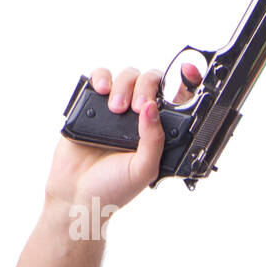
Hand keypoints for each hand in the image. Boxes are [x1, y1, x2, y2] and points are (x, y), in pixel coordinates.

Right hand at [43, 61, 201, 215]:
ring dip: (124, 86)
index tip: (189, 72)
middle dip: (146, 88)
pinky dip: (102, 77)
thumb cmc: (113, 188)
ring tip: (115, 109)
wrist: (75, 194)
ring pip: (127, 76)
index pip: (177, 102)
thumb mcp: (144, 169)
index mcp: (158, 132)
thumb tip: (153, 108)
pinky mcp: (91, 105)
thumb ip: (154, 140)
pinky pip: (99, 77)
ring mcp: (115, 109)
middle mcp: (139, 118)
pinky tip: (102, 92)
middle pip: (150, 82)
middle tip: (137, 108)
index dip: (186, 84)